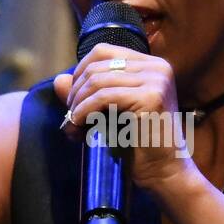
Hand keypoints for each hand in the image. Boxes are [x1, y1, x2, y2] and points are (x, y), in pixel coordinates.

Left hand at [54, 44, 197, 194]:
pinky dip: (85, 110)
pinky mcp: (151, 98)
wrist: (164, 173)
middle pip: (98, 63)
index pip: (104, 51)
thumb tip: (59, 79)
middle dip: (76, 90)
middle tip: (70, 116)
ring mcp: (156, 80)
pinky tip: (79, 125)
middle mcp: (157, 67)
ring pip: (98, 80)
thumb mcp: (109, 113)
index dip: (81, 71)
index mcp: (151, 65)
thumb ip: (86, 94)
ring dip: (78, 103)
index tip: (73, 99)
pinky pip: (104, 96)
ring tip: (74, 124)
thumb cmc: (138, 146)